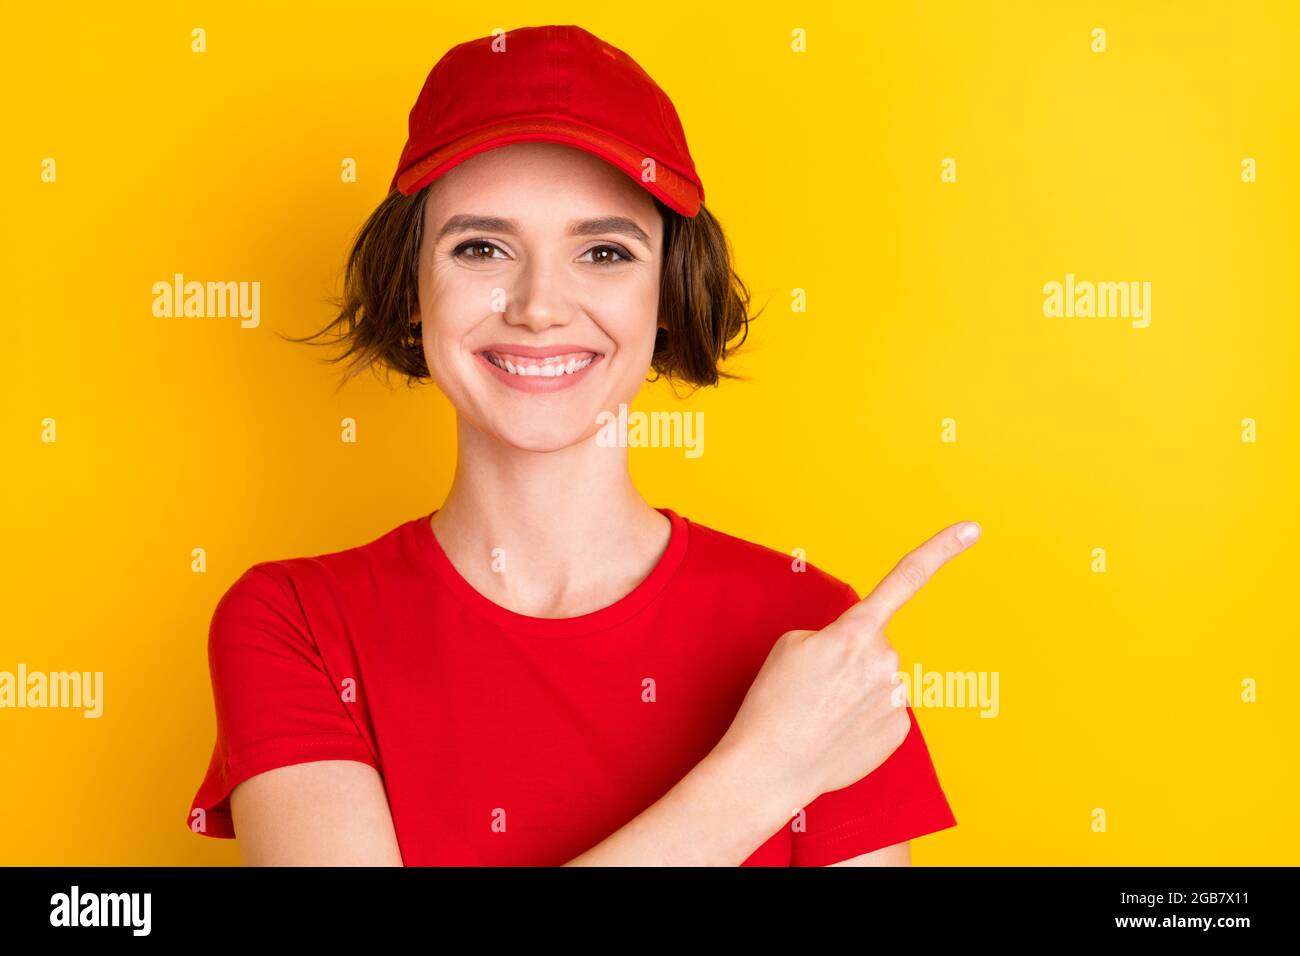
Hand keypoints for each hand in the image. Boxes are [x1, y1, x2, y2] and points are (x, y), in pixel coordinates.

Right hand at [716, 520, 980, 811]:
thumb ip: (834, 635)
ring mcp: (896, 699)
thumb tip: (862, 657)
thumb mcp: (791, 645)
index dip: (941, 549)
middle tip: (813, 686)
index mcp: (855, 632)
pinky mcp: (900, 731)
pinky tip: (837, 732)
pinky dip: (862, 718)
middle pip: (874, 645)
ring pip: (879, 680)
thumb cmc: (773, 703)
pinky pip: (883, 710)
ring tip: (820, 714)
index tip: (971, 529)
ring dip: (854, 691)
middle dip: (849, 658)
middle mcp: (885, 661)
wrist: (770, 767)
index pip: (906, 578)